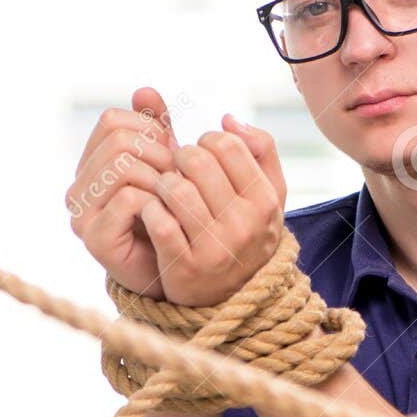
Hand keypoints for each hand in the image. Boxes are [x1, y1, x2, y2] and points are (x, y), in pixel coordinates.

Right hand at [67, 86, 178, 298]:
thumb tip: (144, 90)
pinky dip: (157, 202)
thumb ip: (155, 129)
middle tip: (177, 179)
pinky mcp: (95, 239)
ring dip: (160, 178)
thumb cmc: (171, 216)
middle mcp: (78, 188)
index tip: (169, 155)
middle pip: (119, 141)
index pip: (113, 121)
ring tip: (174, 197)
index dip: (149, 130)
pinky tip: (168, 215)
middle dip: (159, 155)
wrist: (175, 271)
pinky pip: (130, 199)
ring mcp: (82, 214)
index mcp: (90, 166)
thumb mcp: (166, 164)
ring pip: (123, 166)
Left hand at [138, 114, 286, 306]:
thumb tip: (229, 120)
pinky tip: (154, 213)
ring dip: (163, 184)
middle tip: (177, 170)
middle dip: (179, 159)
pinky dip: (149, 210)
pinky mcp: (185, 266)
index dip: (205, 142)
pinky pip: (158, 220)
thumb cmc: (245, 231)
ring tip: (165, 191)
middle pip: (196, 161)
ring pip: (175, 188)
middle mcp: (245, 223)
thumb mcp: (266, 194)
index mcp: (265, 200)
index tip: (201, 155)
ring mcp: (215, 247)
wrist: (233, 296)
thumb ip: (260, 150)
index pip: (226, 144)